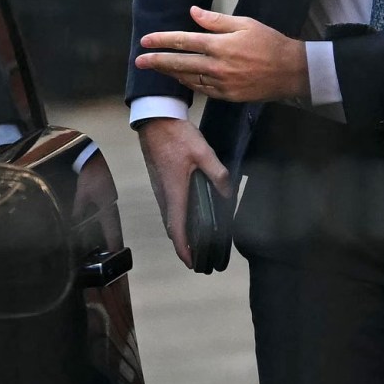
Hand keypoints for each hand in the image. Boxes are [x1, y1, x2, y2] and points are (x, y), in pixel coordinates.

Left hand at [134, 6, 307, 103]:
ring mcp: (221, 83)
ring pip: (188, 78)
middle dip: (157, 61)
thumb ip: (216, 20)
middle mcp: (217, 66)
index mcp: (220, 45)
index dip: (162, 41)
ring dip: (170, 73)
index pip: (184, 42)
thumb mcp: (245, 24)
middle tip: (139, 61)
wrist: (290, 71)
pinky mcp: (227, 95)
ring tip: (156, 69)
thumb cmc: (269, 43)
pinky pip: (201, 89)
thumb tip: (193, 12)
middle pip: (179, 63)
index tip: (145, 41)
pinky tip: (180, 78)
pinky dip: (188, 83)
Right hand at [136, 116, 232, 268]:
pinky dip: (176, 219)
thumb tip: (228, 193)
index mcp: (174, 191)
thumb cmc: (177, 136)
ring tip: (194, 242)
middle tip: (197, 257)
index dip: (183, 248)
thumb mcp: (203, 152)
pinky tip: (187, 216)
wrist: (155, 120)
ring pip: (169, 217)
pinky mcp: (159, 182)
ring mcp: (159, 189)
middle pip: (171, 227)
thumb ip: (218, 173)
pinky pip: (168, 207)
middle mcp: (163, 194)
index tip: (191, 262)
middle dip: (183, 245)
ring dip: (179, 232)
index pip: (177, 228)